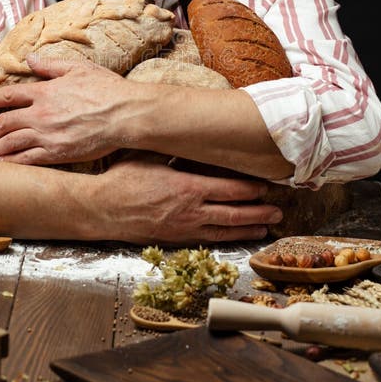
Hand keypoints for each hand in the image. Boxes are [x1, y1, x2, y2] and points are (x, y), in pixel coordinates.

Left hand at [0, 56, 128, 163]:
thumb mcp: (78, 68)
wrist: (124, 114)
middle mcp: (40, 114)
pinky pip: (26, 160)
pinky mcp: (56, 153)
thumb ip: (51, 66)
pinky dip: (12, 163)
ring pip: (11, 143)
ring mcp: (46, 135)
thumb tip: (30, 59)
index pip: (8, 95)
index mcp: (44, 92)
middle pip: (5, 122)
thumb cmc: (106, 89)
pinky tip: (5, 165)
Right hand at [95, 152, 282, 243]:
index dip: (252, 188)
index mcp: (188, 187)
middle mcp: (191, 210)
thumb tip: (197, 140)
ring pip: (225, 230)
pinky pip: (208, 241)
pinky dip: (227, 239)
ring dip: (249, 228)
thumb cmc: (123, 178)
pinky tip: (236, 237)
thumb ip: (177, 152)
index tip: (267, 185)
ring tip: (267, 227)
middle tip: (279, 210)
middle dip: (260, 211)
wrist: (101, 209)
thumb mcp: (152, 156)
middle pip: (235, 213)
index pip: (230, 188)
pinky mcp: (175, 241)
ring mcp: (184, 229)